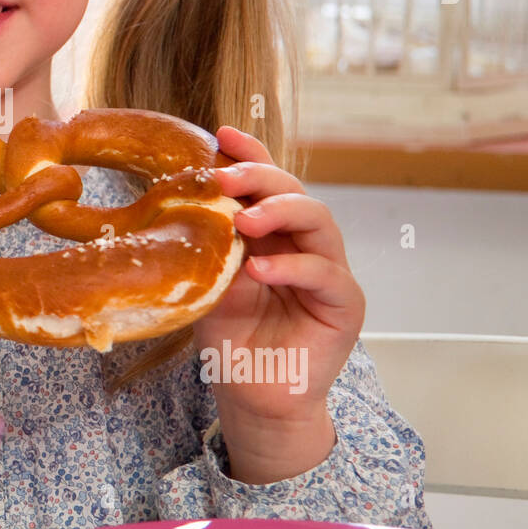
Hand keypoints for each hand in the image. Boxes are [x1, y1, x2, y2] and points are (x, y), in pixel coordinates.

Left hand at [191, 125, 365, 480]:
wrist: (251, 396)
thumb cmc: (230, 337)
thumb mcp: (210, 282)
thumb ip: (210, 243)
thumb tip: (182, 194)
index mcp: (273, 233)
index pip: (268, 183)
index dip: (251, 154)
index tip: (222, 132)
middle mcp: (305, 245)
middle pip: (295, 192)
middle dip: (261, 177)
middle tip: (225, 179)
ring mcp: (329, 272)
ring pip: (320, 221)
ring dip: (280, 211)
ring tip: (243, 220)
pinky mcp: (345, 305)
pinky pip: (326, 274)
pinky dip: (293, 266)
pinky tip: (260, 268)